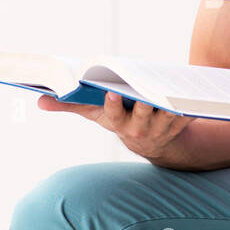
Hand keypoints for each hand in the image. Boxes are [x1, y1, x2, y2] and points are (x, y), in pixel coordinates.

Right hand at [37, 92, 195, 160]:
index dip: (113, 105)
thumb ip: (70, 105)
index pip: (114, 114)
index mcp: (118, 123)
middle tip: (145, 86)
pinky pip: (187, 115)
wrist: (154, 143)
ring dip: (170, 102)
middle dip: (144, 100)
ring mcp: (160, 128)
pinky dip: (190, 105)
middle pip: (142, 113)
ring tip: (170, 86)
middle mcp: (139, 129)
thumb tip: (38, 100)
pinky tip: (190, 92)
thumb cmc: (119, 118)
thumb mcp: (95, 114)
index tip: (110, 92)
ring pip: (166, 114)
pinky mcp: (180, 125)